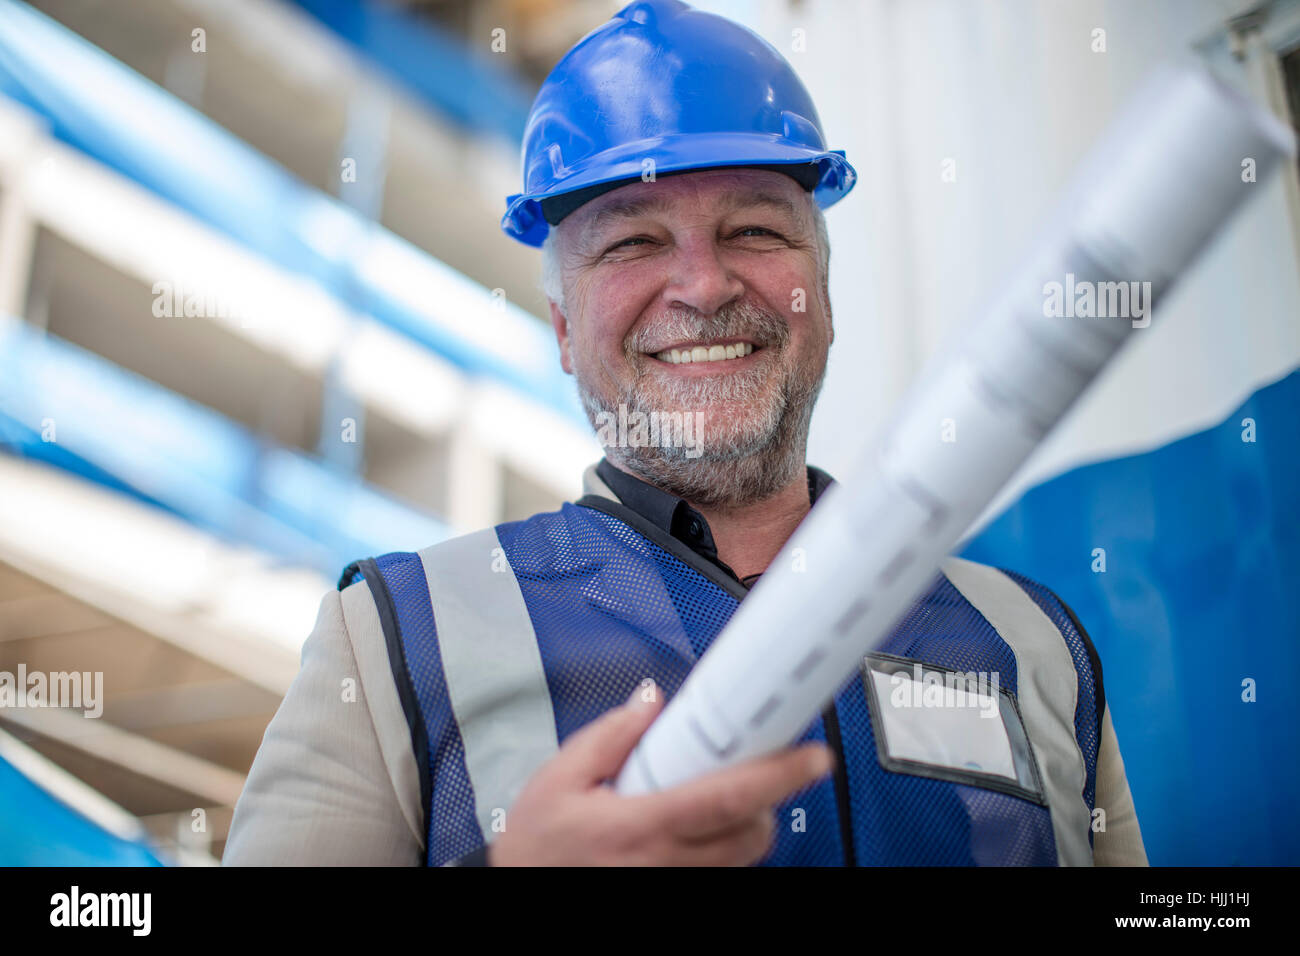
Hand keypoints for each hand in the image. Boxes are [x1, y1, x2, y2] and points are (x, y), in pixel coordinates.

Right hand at [487, 681, 833, 865]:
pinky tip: (697, 830)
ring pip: (741, 859)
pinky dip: (724, 850)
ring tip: (722, 797)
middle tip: (762, 767)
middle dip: (770, 799)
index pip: (728, 798)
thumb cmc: (537, 846)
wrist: (518, 894)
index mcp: (641, 825)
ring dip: (748, 825)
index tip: (812, 755)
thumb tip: (651, 701)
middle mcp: (666, 864)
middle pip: (751, 833)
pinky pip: (720, 875)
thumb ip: (611, 734)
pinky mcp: (676, 899)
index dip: (779, 775)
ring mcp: (674, 887)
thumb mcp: (559, 776)